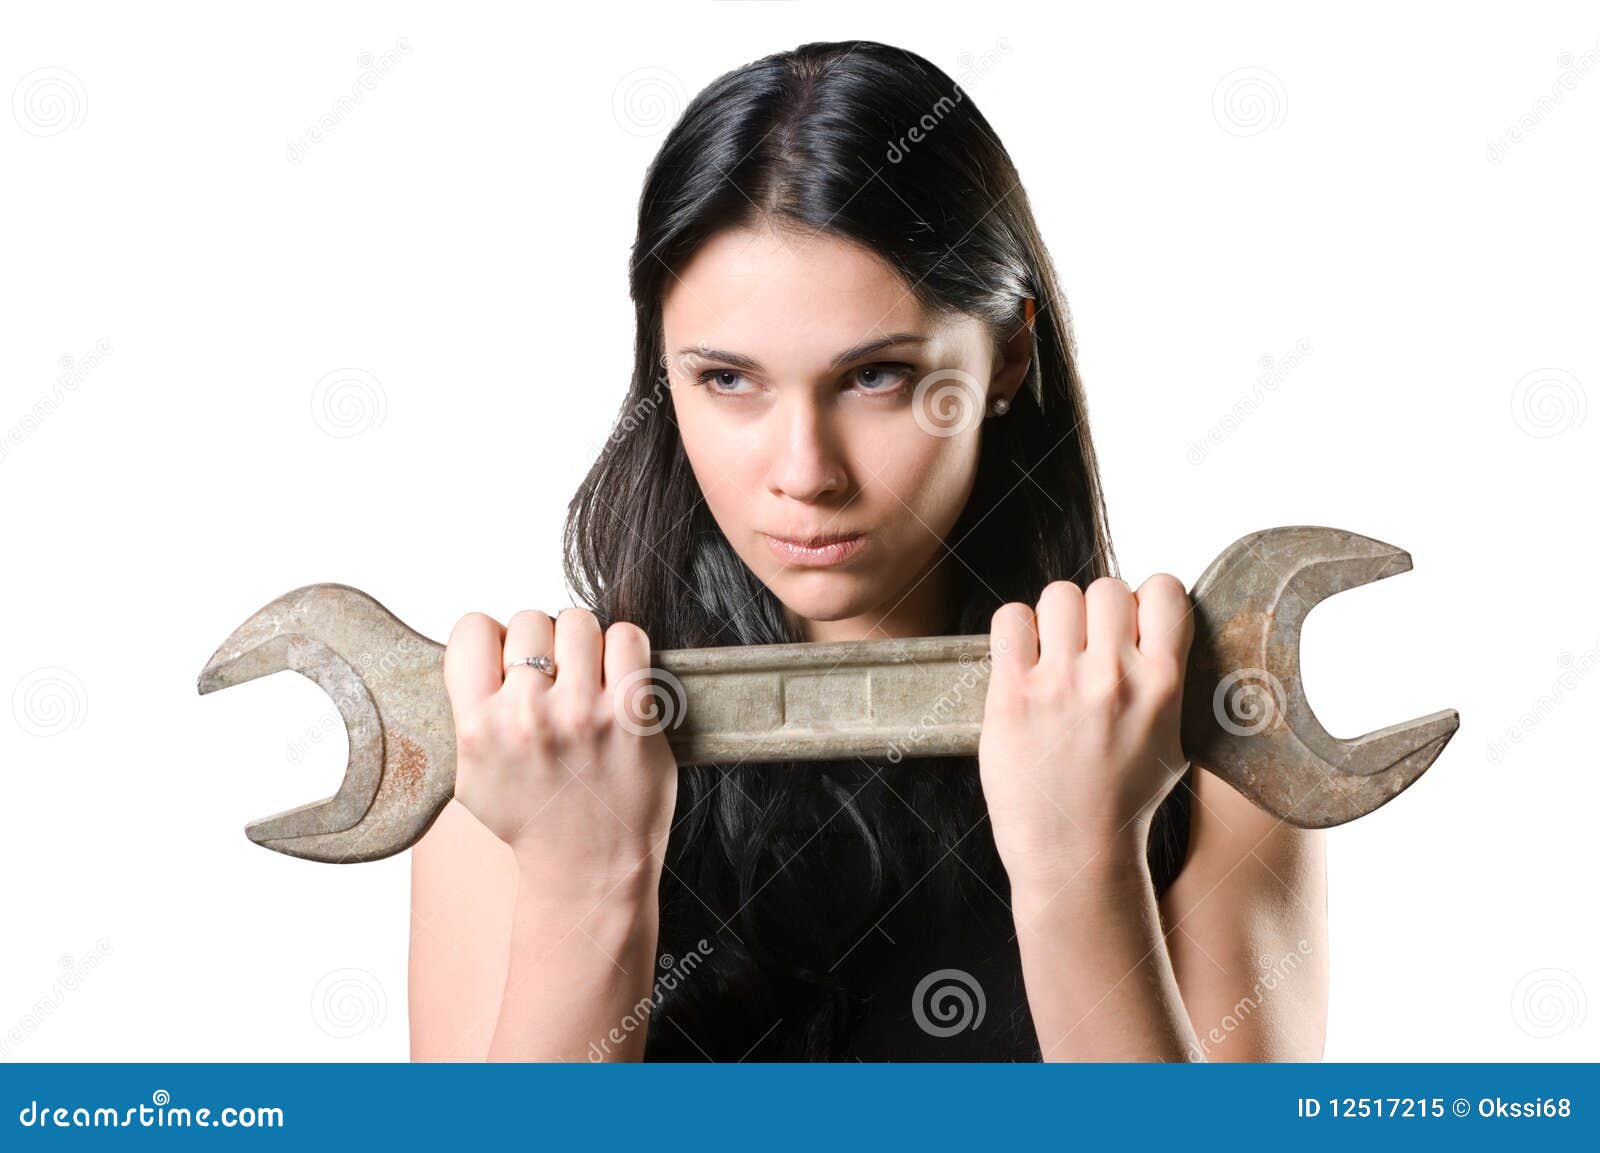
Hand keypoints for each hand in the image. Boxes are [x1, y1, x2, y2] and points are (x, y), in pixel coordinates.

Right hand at [443, 606, 679, 902]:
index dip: (490, 638)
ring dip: (583, 643)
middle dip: (541, 643)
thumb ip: (470, 712)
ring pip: (577, 621)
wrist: (588, 867)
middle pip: (529, 621)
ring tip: (586, 676)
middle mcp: (527, 716)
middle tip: (552, 677)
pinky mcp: (632, 714)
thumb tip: (476, 650)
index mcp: (478, 727)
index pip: (471, 629)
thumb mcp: (473, 773)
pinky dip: (624, 646)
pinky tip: (617, 675)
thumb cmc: (533, 818)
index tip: (504, 660)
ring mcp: (583, 713)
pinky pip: (628, 637)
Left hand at [977, 575, 1193, 893]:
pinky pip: (1009, 620)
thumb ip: (1171, 681)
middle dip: (1097, 610)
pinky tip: (1022, 659)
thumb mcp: (1175, 741)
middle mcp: (1113, 678)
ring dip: (1054, 618)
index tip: (1134, 621)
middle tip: (1087, 645)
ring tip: (1053, 653)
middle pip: (1106, 587)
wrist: (1075, 854)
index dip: (1146, 598)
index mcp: (1162, 685)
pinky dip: (1015, 631)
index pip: (1164, 590)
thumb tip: (1166, 629)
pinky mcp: (1011, 696)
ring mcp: (1059, 685)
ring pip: (1058, 595)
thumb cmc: (1123, 801)